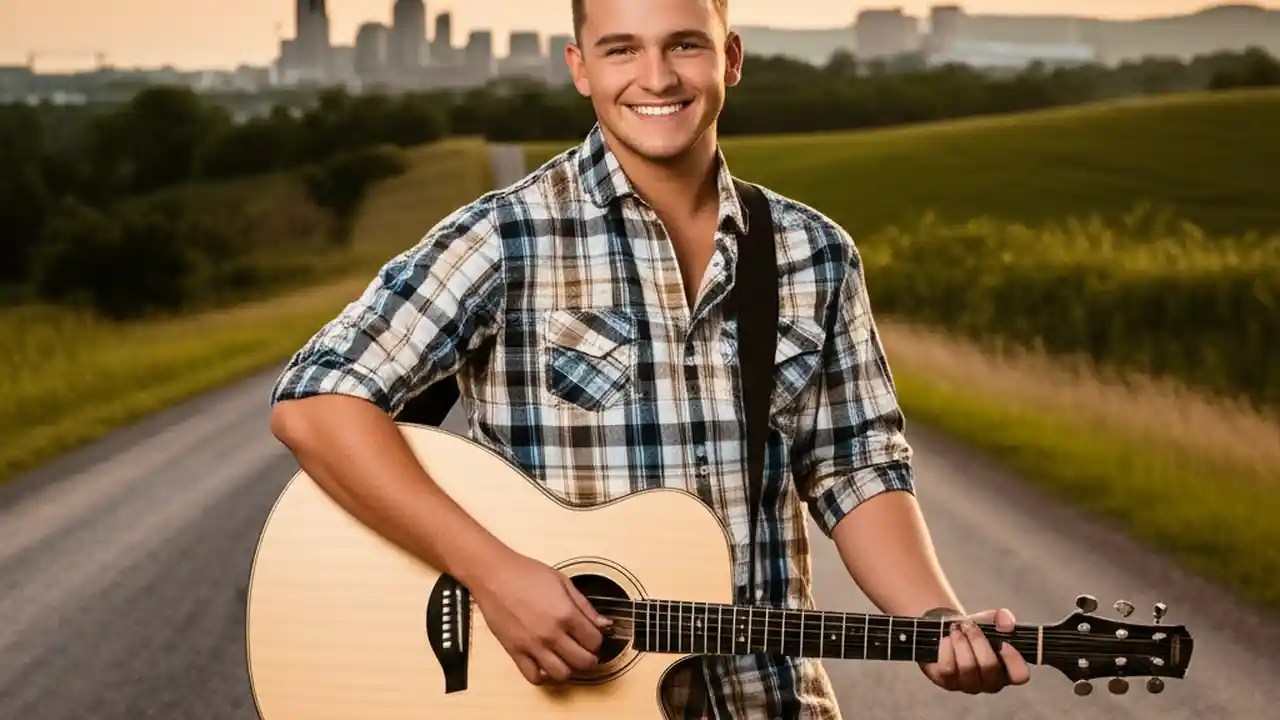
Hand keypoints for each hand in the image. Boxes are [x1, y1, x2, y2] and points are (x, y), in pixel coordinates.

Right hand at [469, 550, 611, 684]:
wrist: (494, 576)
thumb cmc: (527, 574)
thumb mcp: (563, 582)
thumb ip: (585, 606)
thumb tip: (603, 623)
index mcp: (566, 613)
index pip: (594, 641)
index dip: (597, 640)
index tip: (593, 637)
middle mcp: (551, 633)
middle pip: (583, 661)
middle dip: (590, 658)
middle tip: (586, 652)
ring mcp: (533, 645)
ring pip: (562, 674)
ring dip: (570, 669)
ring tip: (567, 659)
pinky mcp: (515, 652)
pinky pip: (533, 677)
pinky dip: (543, 676)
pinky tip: (546, 664)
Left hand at [920, 608, 1030, 693]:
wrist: (951, 631)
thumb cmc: (978, 630)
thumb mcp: (991, 620)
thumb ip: (1003, 618)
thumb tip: (1006, 624)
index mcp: (1008, 670)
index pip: (1020, 675)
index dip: (1013, 659)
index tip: (1003, 641)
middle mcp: (991, 682)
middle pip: (989, 667)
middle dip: (978, 641)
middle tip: (968, 625)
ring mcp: (969, 685)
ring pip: (967, 668)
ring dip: (960, 643)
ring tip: (955, 630)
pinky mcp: (948, 683)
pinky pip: (947, 669)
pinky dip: (946, 650)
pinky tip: (946, 640)